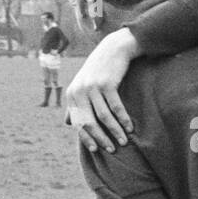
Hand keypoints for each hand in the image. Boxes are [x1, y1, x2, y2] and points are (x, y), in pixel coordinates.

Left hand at [64, 28, 139, 153]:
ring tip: (124, 141)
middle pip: (89, 122)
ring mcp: (93, 87)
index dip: (86, 137)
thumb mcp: (81, 85)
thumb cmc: (98, 71)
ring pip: (104, 117)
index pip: (77, 123)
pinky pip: (116, 107)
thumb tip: (68, 123)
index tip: (95, 149)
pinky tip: (130, 128)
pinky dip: (123, 119)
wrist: (113, 49)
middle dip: (101, 138)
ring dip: (115, 131)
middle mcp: (79, 92)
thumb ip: (74, 104)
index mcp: (72, 95)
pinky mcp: (108, 83)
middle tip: (111, 149)